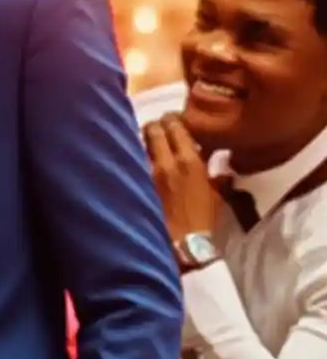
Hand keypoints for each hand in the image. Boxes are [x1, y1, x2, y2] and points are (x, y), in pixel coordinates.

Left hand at [144, 114, 219, 241]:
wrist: (182, 240)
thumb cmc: (204, 217)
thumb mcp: (218, 193)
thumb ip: (219, 174)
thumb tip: (222, 163)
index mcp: (190, 160)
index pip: (176, 126)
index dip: (173, 119)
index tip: (174, 118)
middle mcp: (166, 161)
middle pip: (153, 129)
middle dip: (156, 124)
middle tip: (160, 125)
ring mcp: (149, 172)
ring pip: (141, 142)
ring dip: (145, 137)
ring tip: (150, 139)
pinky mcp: (138, 183)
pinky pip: (136, 160)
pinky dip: (138, 154)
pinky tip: (141, 157)